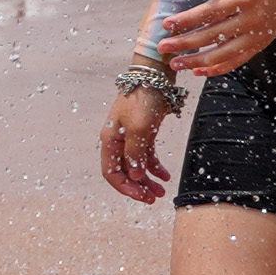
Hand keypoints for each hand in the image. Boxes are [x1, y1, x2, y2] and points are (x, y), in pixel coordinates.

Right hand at [101, 84, 175, 202]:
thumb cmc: (143, 99)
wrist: (155, 75)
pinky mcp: (143, 132)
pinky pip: (146, 155)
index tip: (142, 197)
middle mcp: (117, 141)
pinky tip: (165, 175)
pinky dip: (155, 166)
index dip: (125, 188)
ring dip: (147, 180)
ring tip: (161, 191)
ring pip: (136, 166)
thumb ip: (135, 154)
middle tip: (154, 198)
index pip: (111, 173)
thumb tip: (133, 176)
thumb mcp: (139, 129)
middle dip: (138, 187)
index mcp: (110, 140)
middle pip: (124, 172)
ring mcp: (130, 136)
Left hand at [157, 0, 275, 77]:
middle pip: (212, 36)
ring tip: (176, 64)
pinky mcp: (260, 44)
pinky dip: (218, 69)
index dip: (187, 20)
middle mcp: (251, 20)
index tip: (167, 24)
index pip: (210, 12)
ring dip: (197, 61)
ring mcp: (256, 35)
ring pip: (222, 54)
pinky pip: (237, 61)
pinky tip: (200, 71)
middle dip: (184, 44)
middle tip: (162, 48)